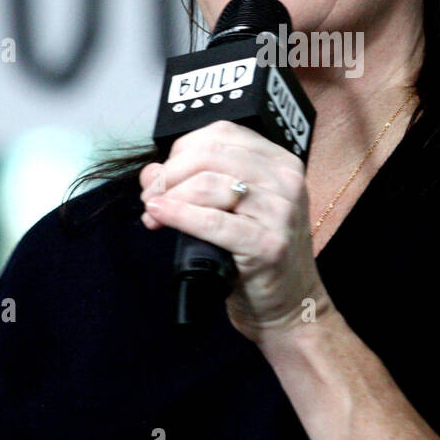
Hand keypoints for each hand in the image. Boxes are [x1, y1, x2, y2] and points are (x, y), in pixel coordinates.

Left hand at [138, 120, 331, 343]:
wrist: (289, 306)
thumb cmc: (255, 256)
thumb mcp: (232, 210)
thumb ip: (196, 183)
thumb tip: (150, 172)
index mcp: (280, 162)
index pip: (221, 134)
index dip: (181, 151)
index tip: (162, 176)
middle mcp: (286, 181)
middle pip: (209, 156)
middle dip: (169, 174)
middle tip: (150, 197)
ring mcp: (281, 212)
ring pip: (208, 185)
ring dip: (170, 197)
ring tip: (152, 214)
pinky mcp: (269, 245)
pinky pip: (213, 222)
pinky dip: (179, 216)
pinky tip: (159, 217)